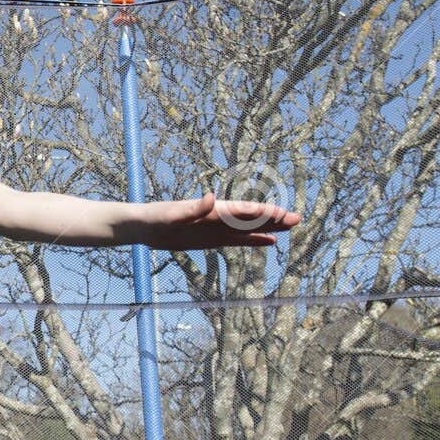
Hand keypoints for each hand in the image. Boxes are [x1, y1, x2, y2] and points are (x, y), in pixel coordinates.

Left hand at [136, 191, 299, 249]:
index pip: (241, 211)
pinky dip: (255, 241)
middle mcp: (218, 217)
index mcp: (211, 210)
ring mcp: (218, 228)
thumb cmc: (155, 218)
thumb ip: (192, 209)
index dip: (261, 213)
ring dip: (270, 228)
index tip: (280, 213)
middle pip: (251, 218)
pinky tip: (271, 242)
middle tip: (297, 219)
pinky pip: (239, 241)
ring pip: (250, 229)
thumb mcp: (171, 215)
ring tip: (291, 226)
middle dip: (273, 218)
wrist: (143, 226)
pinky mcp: (213, 239)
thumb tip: (211, 197)